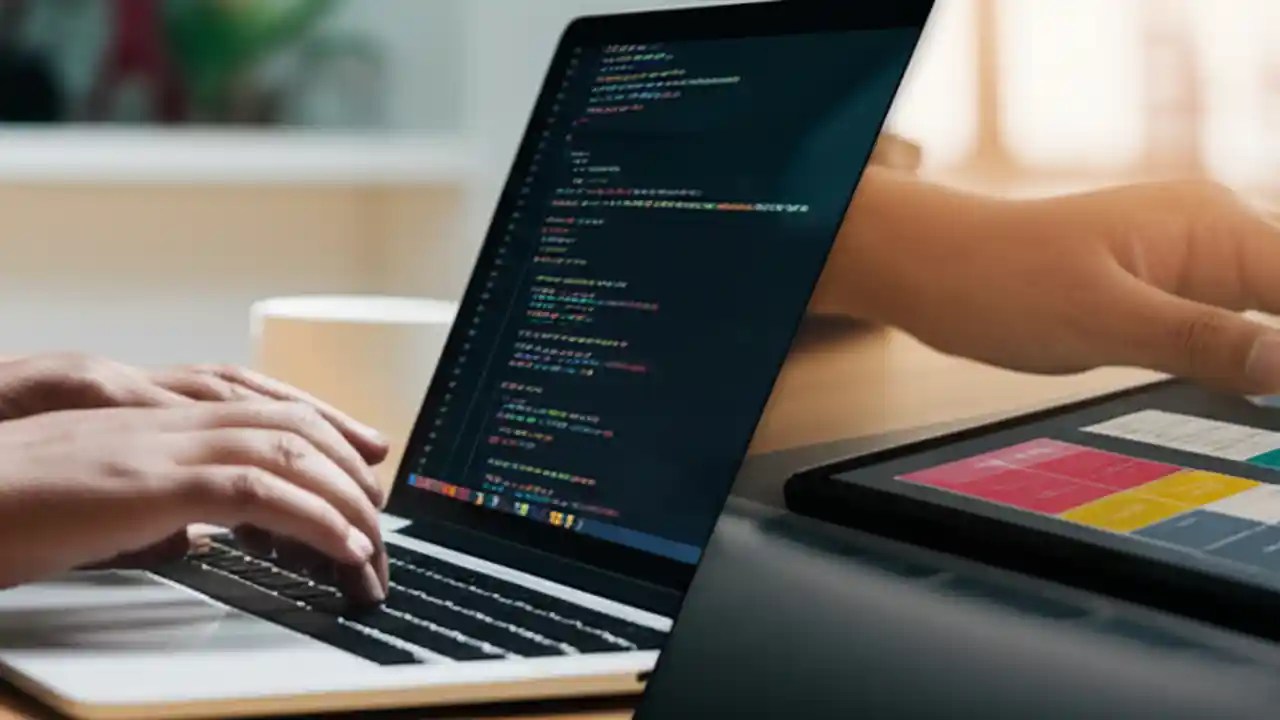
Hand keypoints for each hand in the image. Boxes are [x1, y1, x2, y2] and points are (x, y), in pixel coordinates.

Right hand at [0, 401, 388, 601]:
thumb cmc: (7, 511)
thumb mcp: (100, 506)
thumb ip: (154, 506)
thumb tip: (195, 532)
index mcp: (159, 422)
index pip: (266, 413)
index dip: (326, 438)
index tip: (364, 474)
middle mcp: (168, 422)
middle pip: (291, 426)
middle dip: (350, 469)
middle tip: (381, 516)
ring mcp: (160, 447)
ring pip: (287, 452)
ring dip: (346, 499)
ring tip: (374, 543)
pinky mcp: (148, 484)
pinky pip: (255, 492)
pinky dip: (314, 518)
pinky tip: (344, 546)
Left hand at [815, 170, 1279, 394]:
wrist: (933, 270)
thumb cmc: (999, 282)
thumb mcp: (1100, 319)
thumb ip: (1200, 340)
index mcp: (1213, 226)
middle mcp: (1213, 235)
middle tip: (1271, 420)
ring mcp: (1190, 263)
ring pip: (1270, 315)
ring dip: (1272, 362)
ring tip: (1261, 419)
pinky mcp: (1164, 293)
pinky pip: (1229, 327)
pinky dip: (1247, 361)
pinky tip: (1251, 398)